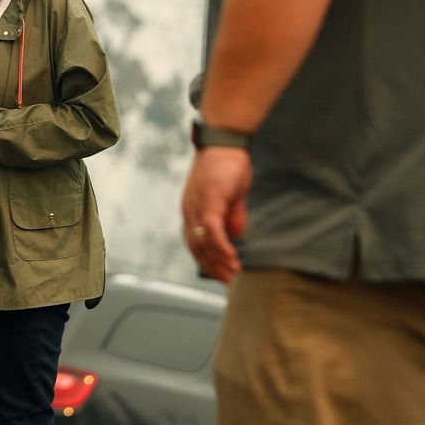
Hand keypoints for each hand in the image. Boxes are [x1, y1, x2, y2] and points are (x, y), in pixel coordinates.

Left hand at [180, 146, 251, 282]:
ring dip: (218, 261)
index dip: (207, 261)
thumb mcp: (231, 200)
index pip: (194, 243)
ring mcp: (196, 205)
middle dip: (212, 267)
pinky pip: (211, 229)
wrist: (226, 142)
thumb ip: (232, 219)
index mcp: (191, 211)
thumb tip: (235, 239)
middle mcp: (189, 210)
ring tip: (233, 275)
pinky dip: (220, 246)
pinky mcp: (208, 199)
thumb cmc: (229, 168)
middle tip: (228, 283)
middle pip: (196, 247)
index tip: (221, 276)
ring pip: (202, 241)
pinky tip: (232, 258)